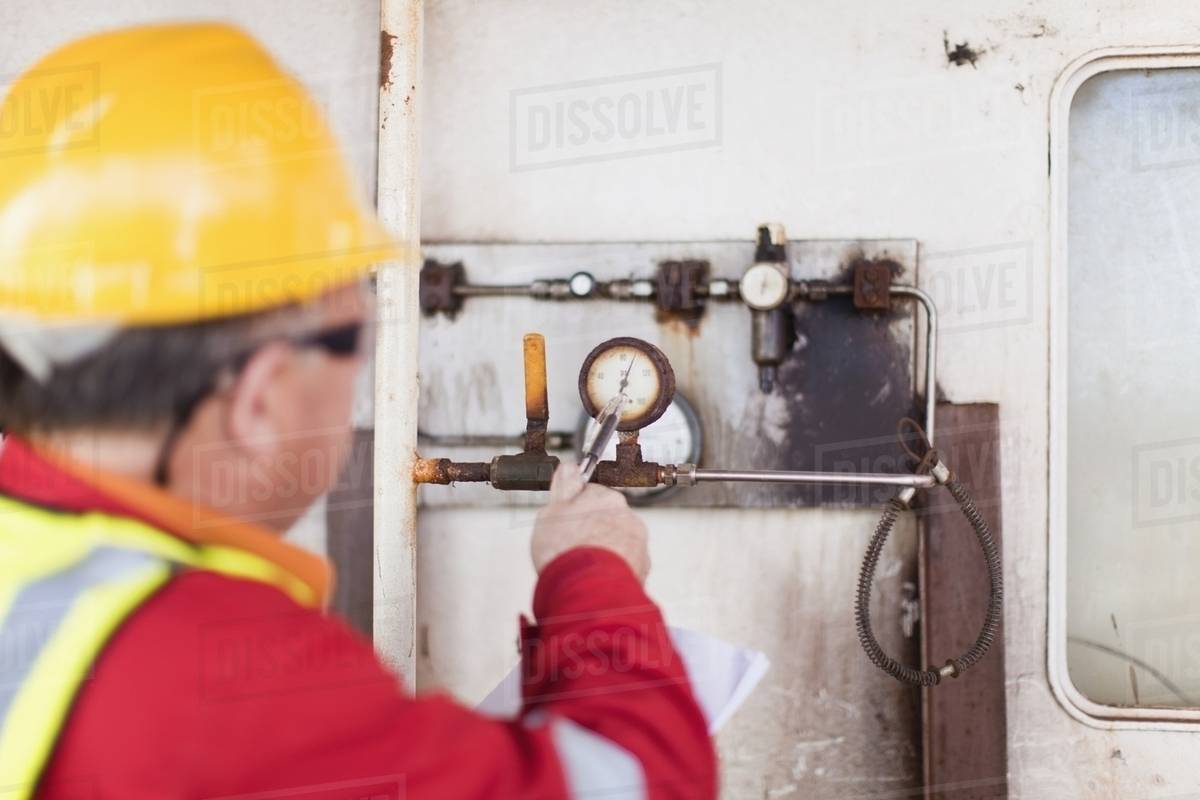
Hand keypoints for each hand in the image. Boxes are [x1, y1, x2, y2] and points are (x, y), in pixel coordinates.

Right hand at [531, 462, 649, 581]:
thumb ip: (565, 486)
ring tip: (582, 564)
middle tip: (571, 545)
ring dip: (603, 549)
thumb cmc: (567, 550)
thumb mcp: (552, 511)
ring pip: (617, 540)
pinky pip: (625, 563)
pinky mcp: (641, 567)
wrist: (587, 589)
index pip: (590, 493)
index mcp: (606, 498)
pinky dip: (612, 568)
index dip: (574, 508)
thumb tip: (570, 467)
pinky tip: (594, 576)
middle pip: (606, 517)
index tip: (566, 520)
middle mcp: (627, 516)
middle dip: (592, 528)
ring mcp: (637, 542)